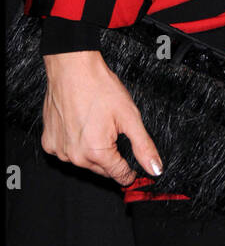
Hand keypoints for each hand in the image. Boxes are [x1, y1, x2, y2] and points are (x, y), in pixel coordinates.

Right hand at [40, 49, 162, 186]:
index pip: (118, 175)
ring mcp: (59, 150)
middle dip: (112, 159)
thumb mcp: (130, 117)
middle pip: (101, 169)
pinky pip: (67, 151)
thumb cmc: (99, 88)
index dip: (130, 173)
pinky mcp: (48, 142)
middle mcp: (75, 156)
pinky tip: (81, 127)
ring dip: (92, 152)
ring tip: (97, 127)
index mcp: (96, 152)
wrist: (73, 70)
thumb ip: (143, 146)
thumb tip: (154, 169)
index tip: (133, 170)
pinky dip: (75, 144)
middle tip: (115, 136)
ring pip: (83, 161)